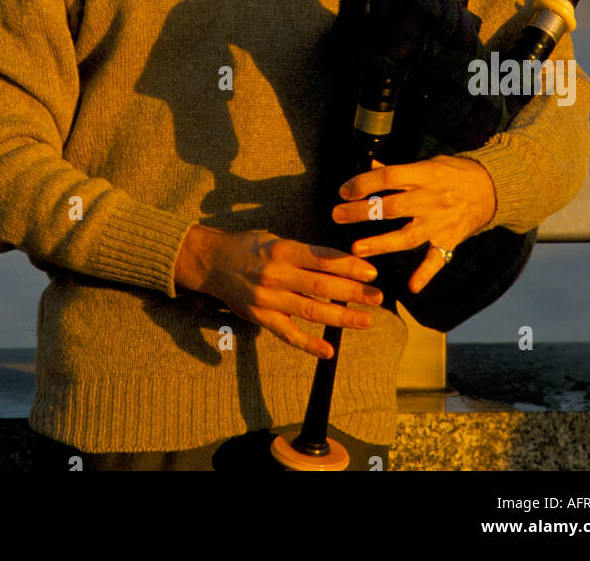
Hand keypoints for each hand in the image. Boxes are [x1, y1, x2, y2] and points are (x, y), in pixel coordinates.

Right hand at [174, 225, 383, 357]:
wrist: (212, 262)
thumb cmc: (248, 247)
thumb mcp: (275, 239)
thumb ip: (303, 252)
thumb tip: (339, 262)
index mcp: (282, 250)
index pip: (323, 259)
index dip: (349, 265)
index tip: (371, 272)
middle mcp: (276, 274)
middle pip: (322, 285)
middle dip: (353, 292)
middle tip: (377, 296)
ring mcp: (268, 298)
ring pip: (310, 310)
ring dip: (341, 317)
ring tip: (366, 320)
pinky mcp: (261, 317)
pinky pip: (287, 334)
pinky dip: (308, 344)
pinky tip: (328, 350)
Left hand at [331, 155, 496, 294]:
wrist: (492, 188)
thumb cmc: (453, 172)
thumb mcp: (428, 163)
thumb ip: (398, 170)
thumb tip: (369, 166)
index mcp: (425, 175)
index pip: (390, 177)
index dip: (365, 183)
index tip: (344, 190)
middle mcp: (433, 199)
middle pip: (392, 208)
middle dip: (361, 212)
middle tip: (337, 215)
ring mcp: (441, 222)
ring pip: (408, 237)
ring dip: (381, 244)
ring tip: (355, 249)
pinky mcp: (450, 240)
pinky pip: (437, 260)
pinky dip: (425, 274)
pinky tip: (412, 287)